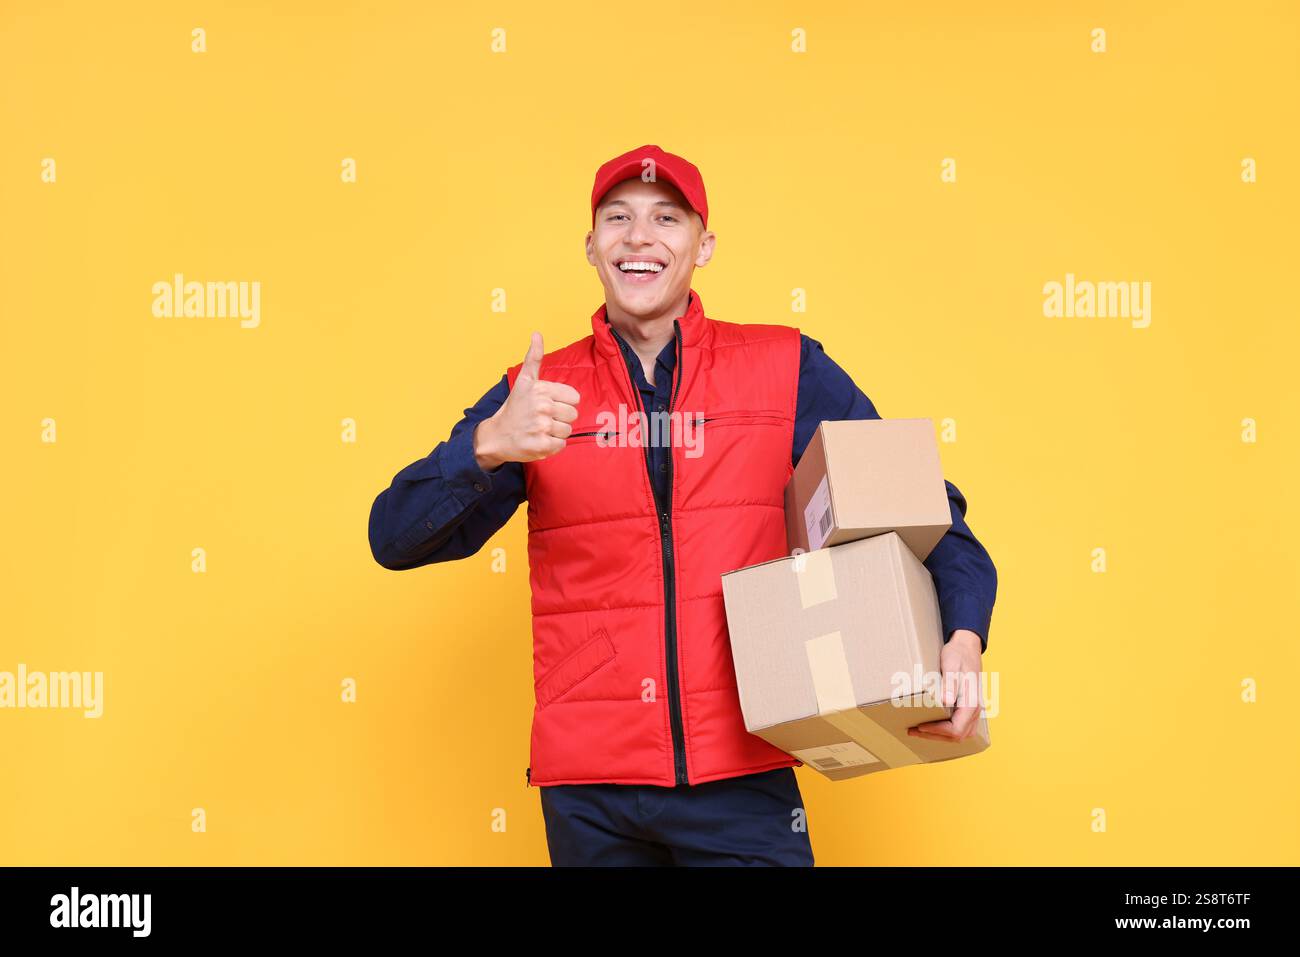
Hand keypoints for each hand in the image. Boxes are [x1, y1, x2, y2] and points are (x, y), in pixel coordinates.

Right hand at [474, 332, 580, 469]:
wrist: (496, 436)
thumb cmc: (515, 408)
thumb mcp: (525, 381)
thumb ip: (534, 358)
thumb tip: (537, 334)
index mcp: (541, 389)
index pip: (574, 398)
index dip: (563, 403)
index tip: (548, 405)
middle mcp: (542, 406)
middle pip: (573, 415)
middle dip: (560, 419)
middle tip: (542, 419)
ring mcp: (541, 426)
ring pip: (568, 431)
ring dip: (556, 433)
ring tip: (539, 430)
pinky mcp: (541, 445)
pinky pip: (561, 445)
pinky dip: (552, 446)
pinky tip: (538, 440)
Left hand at [906, 629, 983, 741]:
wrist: (966, 647)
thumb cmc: (958, 654)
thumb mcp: (951, 664)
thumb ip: (950, 683)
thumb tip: (946, 701)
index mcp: (972, 702)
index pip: (956, 729)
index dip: (937, 731)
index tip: (920, 726)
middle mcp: (976, 709)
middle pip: (958, 736)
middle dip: (935, 736)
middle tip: (913, 731)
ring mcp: (974, 710)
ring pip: (961, 734)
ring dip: (940, 736)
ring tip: (919, 731)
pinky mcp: (969, 708)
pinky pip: (961, 727)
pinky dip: (946, 731)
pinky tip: (932, 726)